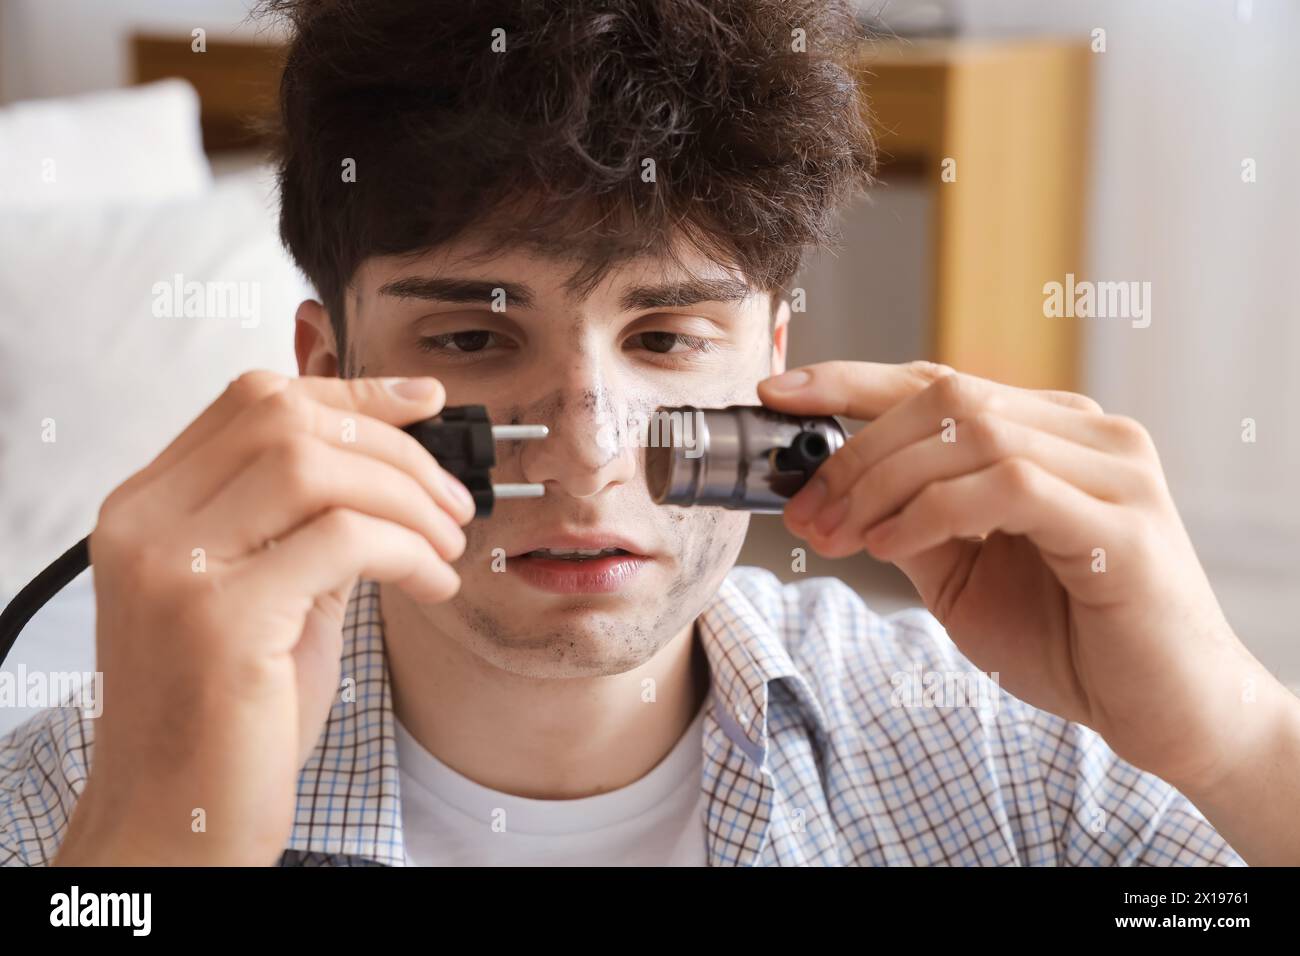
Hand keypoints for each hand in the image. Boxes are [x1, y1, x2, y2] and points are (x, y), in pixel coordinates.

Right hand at [54, 372, 473, 865]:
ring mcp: (173, 566)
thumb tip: (391, 461)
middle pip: (286, 419)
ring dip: (407, 498)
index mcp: (148, 508)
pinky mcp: (218, 617)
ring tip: (447, 546)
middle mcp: (145, 524)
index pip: (254, 402)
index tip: (425, 401)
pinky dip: (408, 552)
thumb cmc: (231, 717)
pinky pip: (342, 538)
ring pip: (314, 466)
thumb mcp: (267, 596)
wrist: (178, 821)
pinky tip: (432, 585)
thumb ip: (304, 526)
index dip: (352, 392)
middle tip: (451, 501)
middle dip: (393, 448)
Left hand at [759, 361, 1290, 796]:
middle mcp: (1087, 432)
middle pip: (945, 398)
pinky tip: (893, 547)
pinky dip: (933, 511)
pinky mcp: (1124, 522)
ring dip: (883, 483)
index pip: (939, 381)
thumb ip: (912, 518)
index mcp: (1049, 431)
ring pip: (971, 432)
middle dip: (854, 452)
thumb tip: (831, 486)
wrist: (1165, 714)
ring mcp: (1113, 469)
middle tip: (804, 510)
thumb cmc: (1067, 639)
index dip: (851, 381)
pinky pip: (1008, 485)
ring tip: (842, 536)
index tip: (778, 397)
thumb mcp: (962, 573)